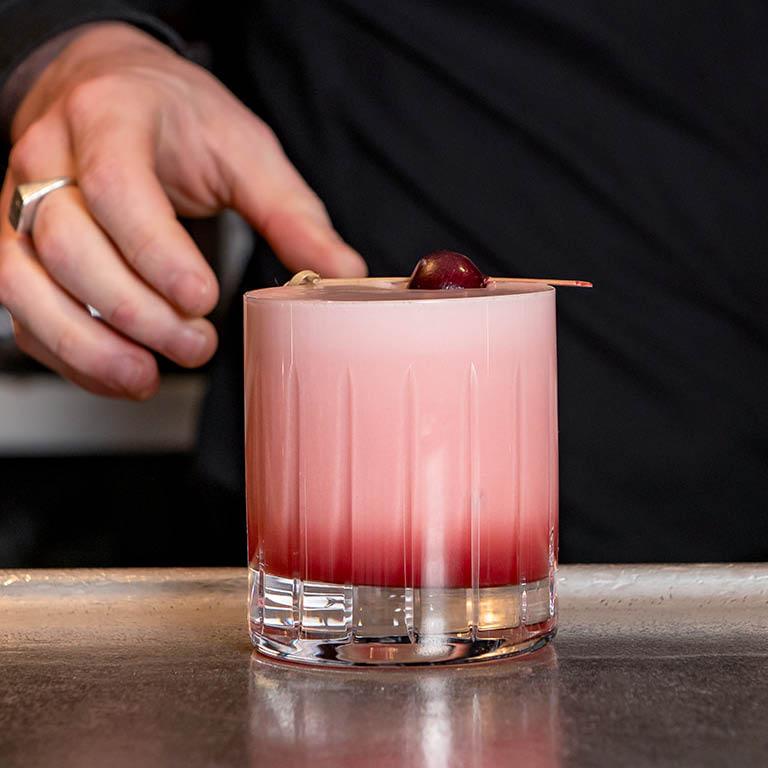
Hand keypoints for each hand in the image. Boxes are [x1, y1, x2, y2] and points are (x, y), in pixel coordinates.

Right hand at [0, 23, 365, 398]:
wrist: (106, 90)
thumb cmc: (176, 117)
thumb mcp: (245, 150)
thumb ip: (291, 214)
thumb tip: (342, 274)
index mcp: (110, 119)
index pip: (115, 189)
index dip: (155, 253)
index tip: (202, 299)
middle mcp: (48, 161)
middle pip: (66, 246)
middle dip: (135, 313)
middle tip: (196, 346)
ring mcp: (17, 205)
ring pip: (25, 284)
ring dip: (88, 346)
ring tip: (147, 376)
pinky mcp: (14, 246)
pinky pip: (22, 311)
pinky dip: (67, 354)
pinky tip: (120, 373)